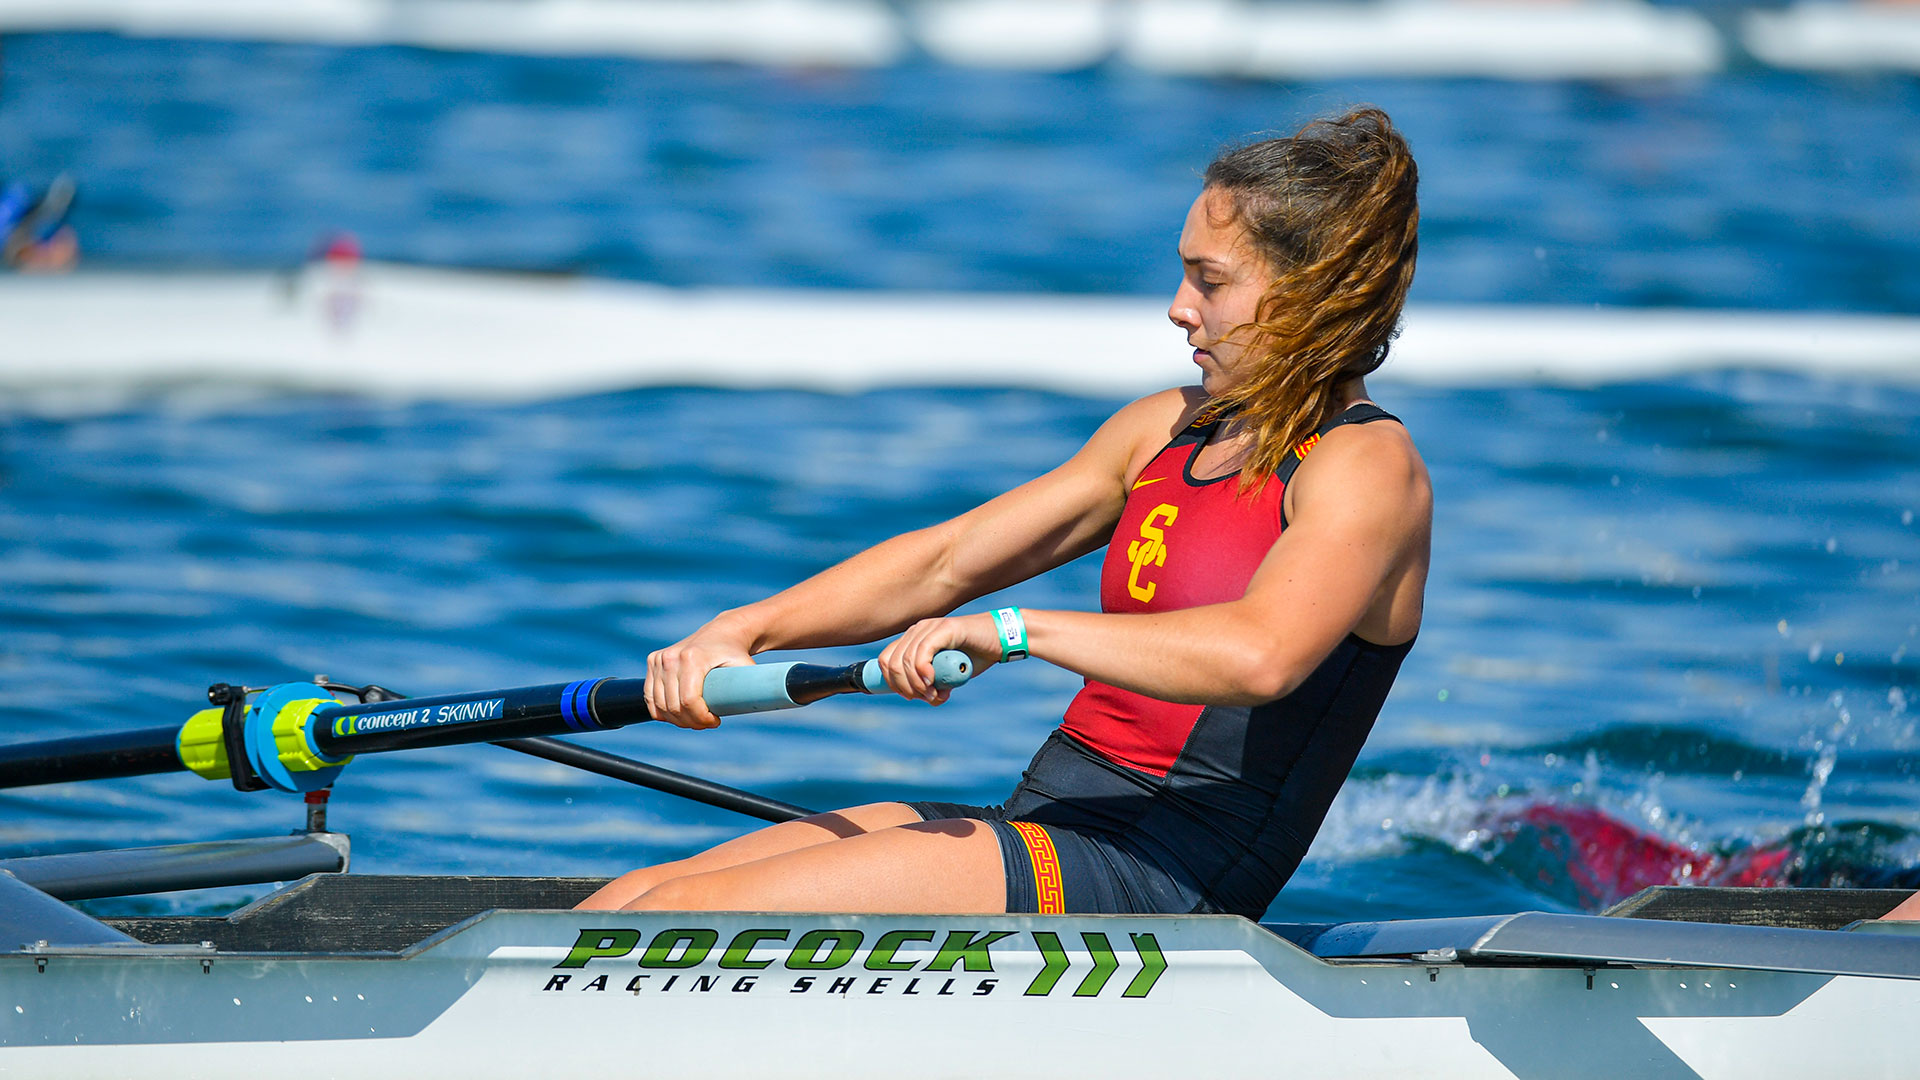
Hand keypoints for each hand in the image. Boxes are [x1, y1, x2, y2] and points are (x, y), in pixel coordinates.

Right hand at [645, 623, 753, 729]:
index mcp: (692, 658)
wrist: (722, 632)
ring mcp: (659, 658)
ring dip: (677, 720)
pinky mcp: (653, 661)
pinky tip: (678, 714)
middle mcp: (671, 657)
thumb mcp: (746, 667)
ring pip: (660, 705)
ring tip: (695, 719)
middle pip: (674, 706)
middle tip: (707, 722)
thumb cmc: (735, 653)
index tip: (715, 721)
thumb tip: (763, 706)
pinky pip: (650, 697)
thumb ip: (755, 685)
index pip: (690, 701)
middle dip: (691, 721)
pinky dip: (661, 711)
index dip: (701, 718)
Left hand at [877, 613, 1002, 704]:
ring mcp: (929, 627)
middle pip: (892, 662)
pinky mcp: (944, 628)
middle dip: (905, 687)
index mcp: (914, 639)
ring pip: (905, 660)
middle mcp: (917, 630)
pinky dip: (923, 671)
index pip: (886, 660)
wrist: (999, 641)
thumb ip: (936, 684)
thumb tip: (929, 698)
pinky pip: (923, 652)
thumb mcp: (949, 674)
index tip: (910, 696)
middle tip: (924, 697)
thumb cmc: (975, 656)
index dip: (892, 683)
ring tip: (933, 693)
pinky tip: (932, 681)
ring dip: (916, 684)